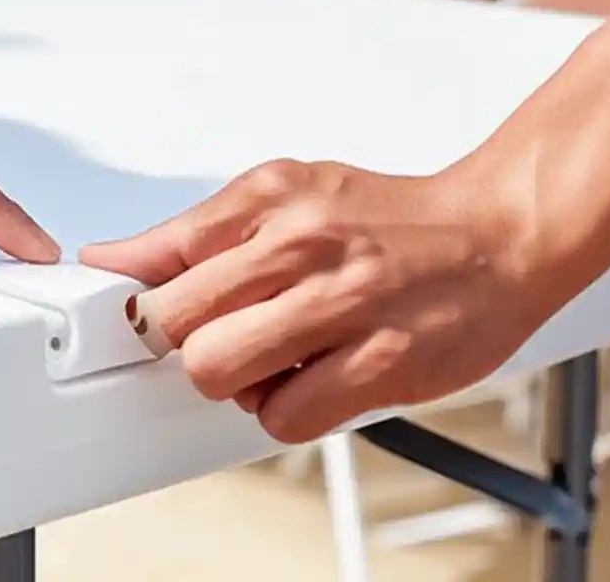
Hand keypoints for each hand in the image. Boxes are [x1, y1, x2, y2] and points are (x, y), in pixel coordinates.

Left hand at [81, 158, 553, 442]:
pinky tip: (310, 380)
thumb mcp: (282, 192)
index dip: (136, 302)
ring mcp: (343, 306)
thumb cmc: (386, 219)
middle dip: (183, 343)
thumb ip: (193, 231)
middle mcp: (302, 247)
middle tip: (218, 336)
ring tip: (269, 358)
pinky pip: (283, 416)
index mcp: (270, 200)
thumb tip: (112, 259)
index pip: (159, 258)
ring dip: (233, 380)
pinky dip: (284, 410)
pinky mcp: (380, 363)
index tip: (136, 318)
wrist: (496, 236)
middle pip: (176, 323)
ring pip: (219, 372)